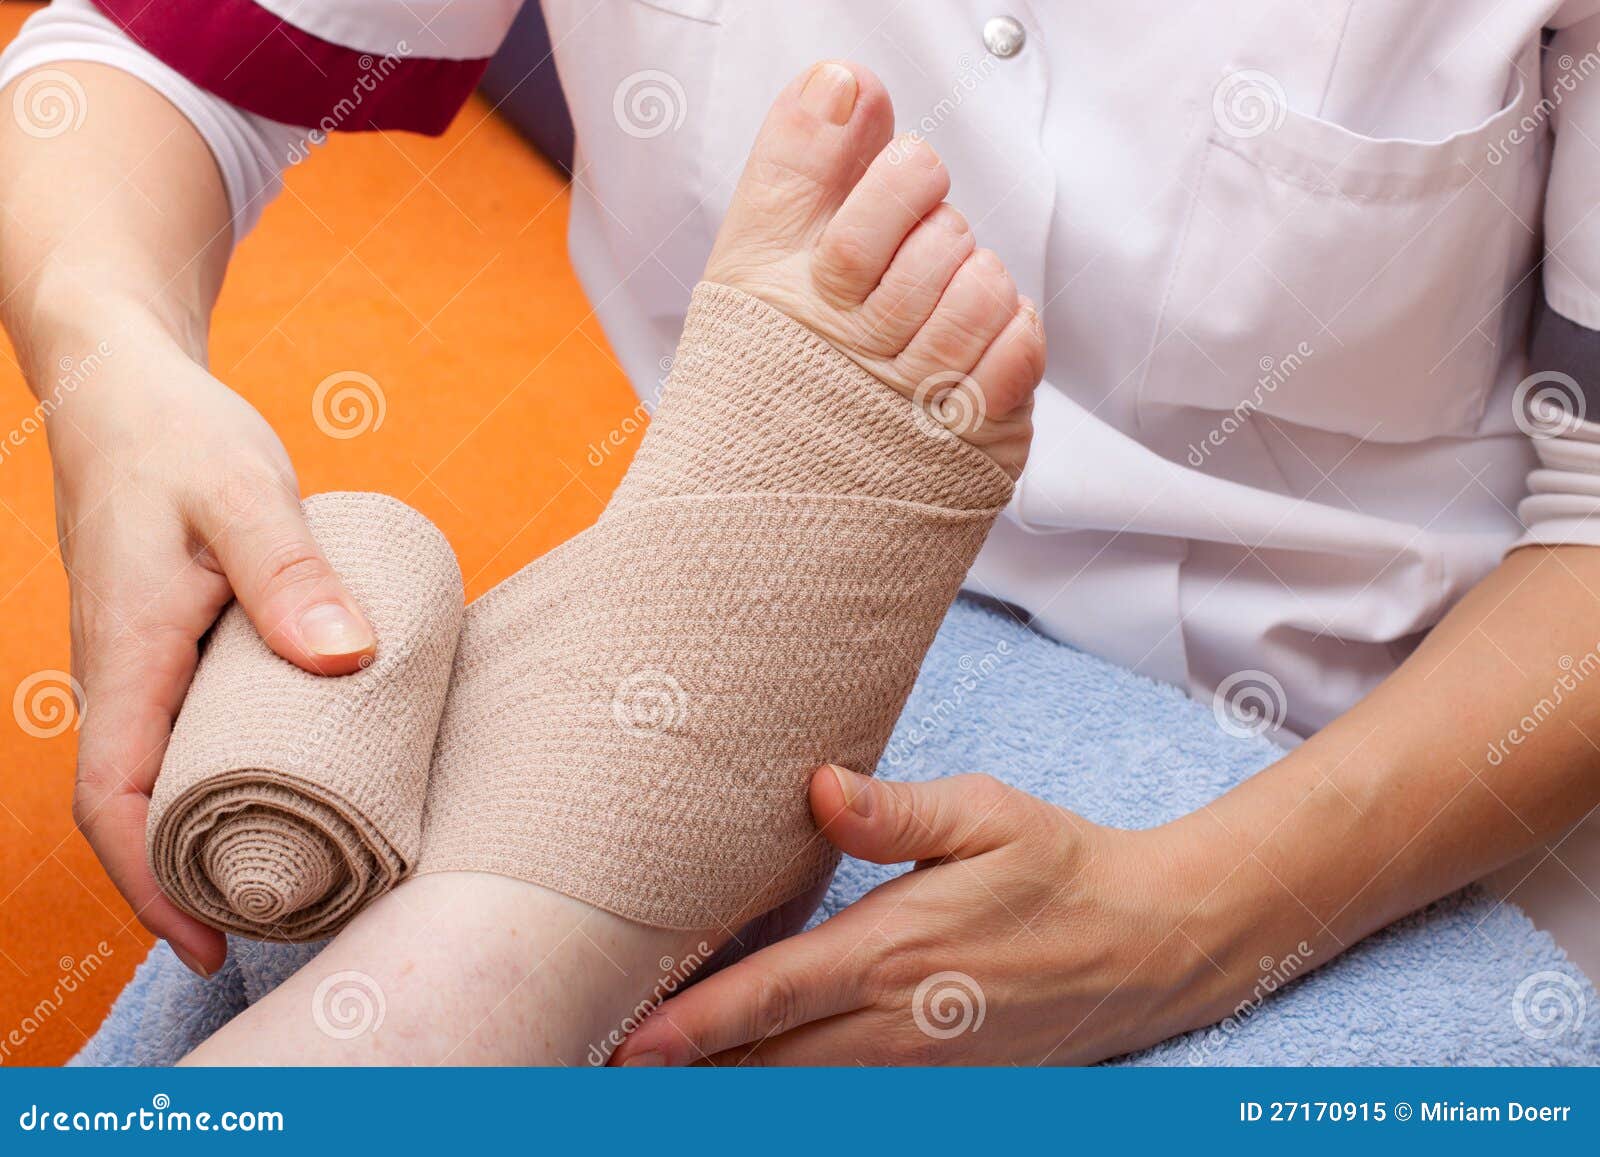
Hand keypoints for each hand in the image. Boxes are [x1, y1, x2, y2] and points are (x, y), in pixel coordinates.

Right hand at [47, 353, 374, 974]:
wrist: (129, 385)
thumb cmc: (178, 434)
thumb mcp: (246, 493)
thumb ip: (292, 573)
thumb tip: (347, 658)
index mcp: (127, 655)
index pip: (113, 800)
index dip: (151, 885)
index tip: (208, 943)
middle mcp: (127, 675)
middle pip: (146, 809)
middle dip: (200, 882)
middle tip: (292, 924)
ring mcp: (150, 662)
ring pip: (175, 771)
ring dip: (225, 830)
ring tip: (307, 873)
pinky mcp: (179, 643)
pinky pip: (201, 727)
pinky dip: (244, 768)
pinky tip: (304, 780)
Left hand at [612, 765, 1236, 1064]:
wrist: (1146, 945)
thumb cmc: (1058, 866)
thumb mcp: (986, 815)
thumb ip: (898, 812)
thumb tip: (819, 787)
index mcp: (894, 949)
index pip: (771, 997)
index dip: (693, 1026)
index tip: (626, 1043)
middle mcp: (896, 1023)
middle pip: (765, 1066)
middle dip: (685, 1074)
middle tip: (601, 1068)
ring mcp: (916, 1066)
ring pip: (798, 1093)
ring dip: (727, 1088)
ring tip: (655, 1080)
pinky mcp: (936, 1083)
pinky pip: (842, 1100)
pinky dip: (785, 1095)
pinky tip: (744, 1080)